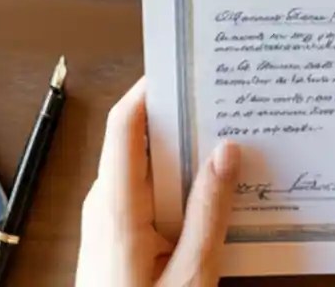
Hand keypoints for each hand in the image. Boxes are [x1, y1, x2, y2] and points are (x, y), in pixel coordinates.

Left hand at [75, 78, 239, 286]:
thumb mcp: (190, 275)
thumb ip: (208, 214)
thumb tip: (225, 152)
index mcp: (116, 207)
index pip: (124, 125)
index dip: (150, 89)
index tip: (185, 69)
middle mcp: (103, 204)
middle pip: (140, 141)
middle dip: (182, 121)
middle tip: (226, 106)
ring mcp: (106, 220)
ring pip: (146, 169)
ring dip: (184, 157)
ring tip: (230, 146)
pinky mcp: (114, 235)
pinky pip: (145, 194)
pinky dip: (176, 185)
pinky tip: (211, 193)